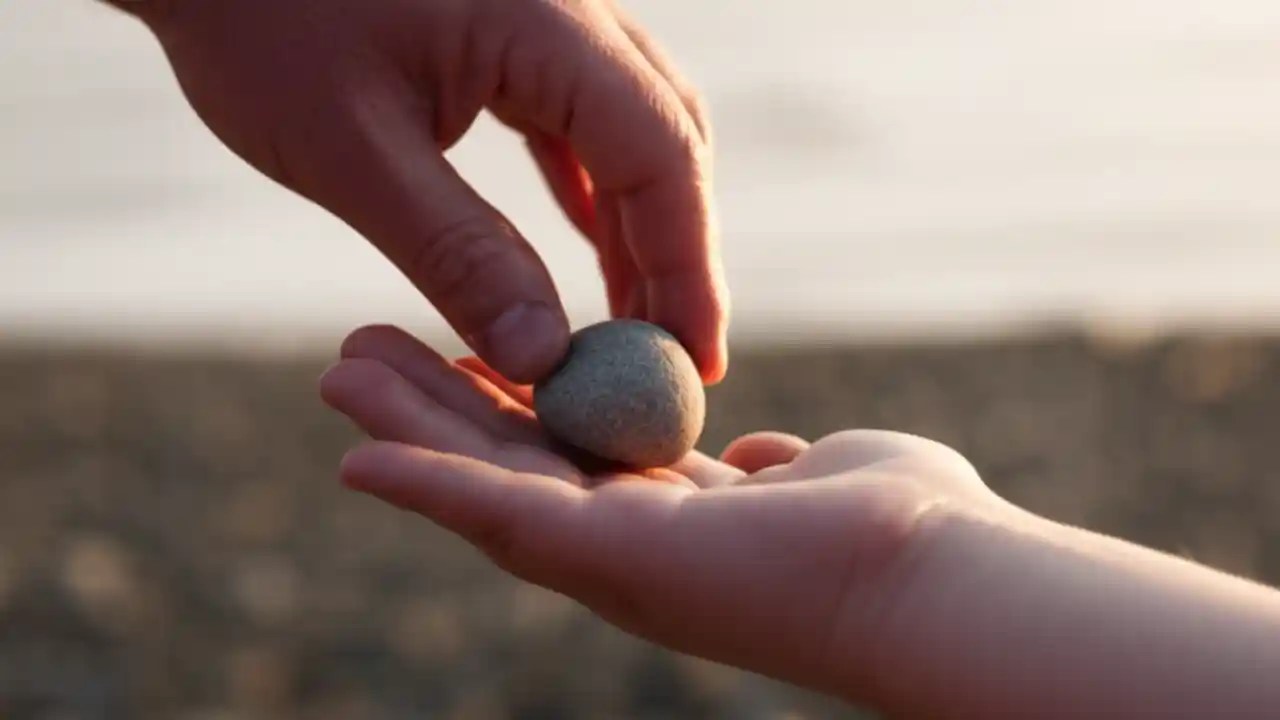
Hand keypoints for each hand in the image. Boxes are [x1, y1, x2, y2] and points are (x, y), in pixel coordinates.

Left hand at [114, 0, 725, 382]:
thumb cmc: (255, 25)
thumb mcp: (355, 153)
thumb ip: (459, 255)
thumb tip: (544, 362)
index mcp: (546, 23)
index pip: (661, 153)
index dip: (689, 266)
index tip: (697, 360)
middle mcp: (569, 9)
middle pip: (666, 140)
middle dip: (677, 253)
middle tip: (672, 358)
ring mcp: (546, 14)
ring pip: (633, 129)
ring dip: (639, 224)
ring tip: (635, 321)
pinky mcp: (512, 28)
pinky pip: (582, 114)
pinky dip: (594, 185)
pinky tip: (588, 239)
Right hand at [318, 324, 1007, 705]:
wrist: (932, 576)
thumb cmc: (908, 525)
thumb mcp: (826, 473)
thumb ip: (778, 467)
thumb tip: (768, 462)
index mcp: (677, 517)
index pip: (570, 454)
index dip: (508, 404)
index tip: (461, 350)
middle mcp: (631, 546)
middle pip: (509, 463)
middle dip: (433, 408)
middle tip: (361, 354)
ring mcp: (613, 561)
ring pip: (483, 482)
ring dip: (407, 432)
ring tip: (338, 373)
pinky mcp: (605, 562)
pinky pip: (493, 516)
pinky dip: (422, 486)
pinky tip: (355, 454)